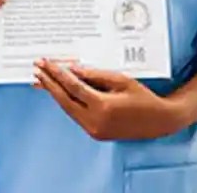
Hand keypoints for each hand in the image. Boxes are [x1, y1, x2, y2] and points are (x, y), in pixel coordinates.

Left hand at [33, 60, 186, 140]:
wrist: (159, 121)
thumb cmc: (142, 97)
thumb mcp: (120, 80)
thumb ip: (95, 75)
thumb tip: (72, 69)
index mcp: (103, 106)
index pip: (73, 87)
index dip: (57, 74)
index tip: (45, 63)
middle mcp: (95, 121)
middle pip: (64, 99)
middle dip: (49, 83)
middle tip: (36, 69)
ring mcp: (94, 130)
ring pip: (68, 108)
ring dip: (54, 93)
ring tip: (42, 79)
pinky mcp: (95, 133)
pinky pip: (76, 115)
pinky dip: (66, 102)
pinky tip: (58, 92)